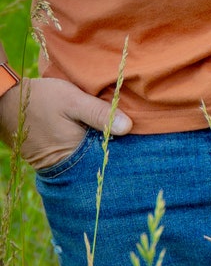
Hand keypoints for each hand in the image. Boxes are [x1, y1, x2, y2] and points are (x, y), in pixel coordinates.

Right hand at [0, 77, 131, 170]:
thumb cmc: (40, 100)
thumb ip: (99, 113)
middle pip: (103, 162)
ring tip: (123, 137)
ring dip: (104, 149)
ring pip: (93, 160)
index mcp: (77, 155)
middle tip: (137, 139)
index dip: (127, 150)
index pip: (110, 160)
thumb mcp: (72, 101)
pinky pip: (81, 156)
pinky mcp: (57, 158)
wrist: (5, 101)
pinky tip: (99, 136)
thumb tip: (129, 127)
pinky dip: (91, 147)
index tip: (141, 140)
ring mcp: (62, 164)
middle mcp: (70, 166)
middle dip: (118, 151)